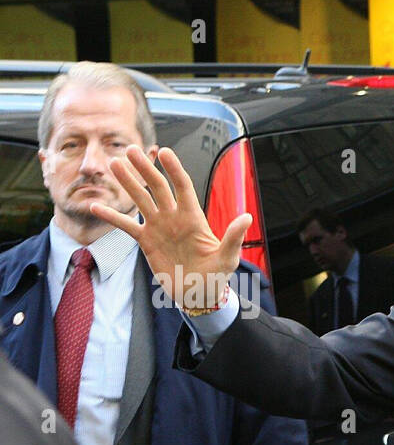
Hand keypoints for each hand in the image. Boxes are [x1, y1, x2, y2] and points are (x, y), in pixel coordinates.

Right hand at [91, 145, 250, 312]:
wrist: (198, 295)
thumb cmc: (216, 277)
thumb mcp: (227, 258)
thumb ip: (233, 237)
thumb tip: (247, 217)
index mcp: (193, 218)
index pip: (183, 187)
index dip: (174, 170)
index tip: (165, 152)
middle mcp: (174, 218)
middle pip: (158, 187)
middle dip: (146, 169)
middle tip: (131, 149)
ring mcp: (158, 228)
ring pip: (141, 200)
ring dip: (128, 183)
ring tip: (114, 164)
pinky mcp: (146, 241)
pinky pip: (126, 226)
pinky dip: (112, 217)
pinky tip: (95, 206)